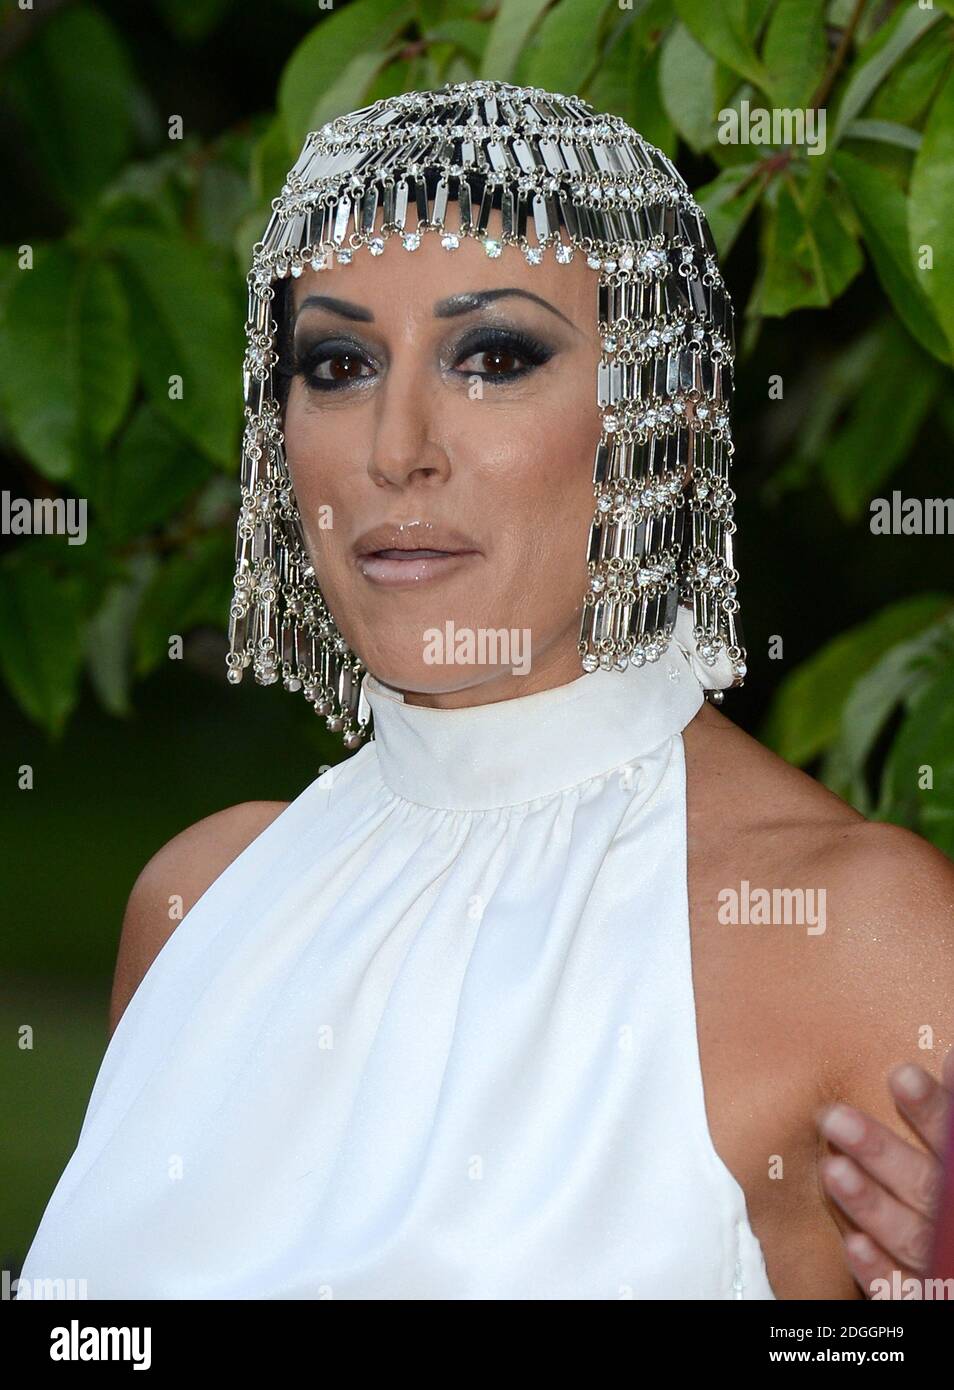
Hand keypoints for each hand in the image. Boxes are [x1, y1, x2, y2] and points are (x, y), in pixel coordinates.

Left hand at [815, 1045, 952, 1297]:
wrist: (953, 1250)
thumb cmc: (949, 1180)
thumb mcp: (953, 1148)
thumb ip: (948, 1116)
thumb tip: (947, 1056)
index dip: (937, 1109)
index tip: (901, 1074)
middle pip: (931, 1188)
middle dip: (883, 1153)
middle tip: (835, 1118)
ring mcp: (949, 1259)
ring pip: (914, 1239)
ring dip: (873, 1206)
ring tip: (831, 1171)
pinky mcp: (933, 1293)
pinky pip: (906, 1292)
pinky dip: (881, 1273)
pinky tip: (852, 1246)